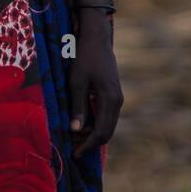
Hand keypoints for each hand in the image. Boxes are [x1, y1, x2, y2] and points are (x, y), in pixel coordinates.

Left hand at [66, 12, 122, 158]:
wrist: (96, 38)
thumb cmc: (84, 58)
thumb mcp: (77, 82)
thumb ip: (78, 106)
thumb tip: (75, 131)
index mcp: (109, 100)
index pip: (101, 132)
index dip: (88, 145)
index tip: (74, 154)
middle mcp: (117, 101)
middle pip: (107, 132)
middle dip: (90, 143)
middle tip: (73, 148)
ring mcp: (117, 97)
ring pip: (108, 124)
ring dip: (93, 134)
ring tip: (75, 137)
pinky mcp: (113, 93)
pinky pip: (107, 115)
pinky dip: (96, 123)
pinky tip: (82, 123)